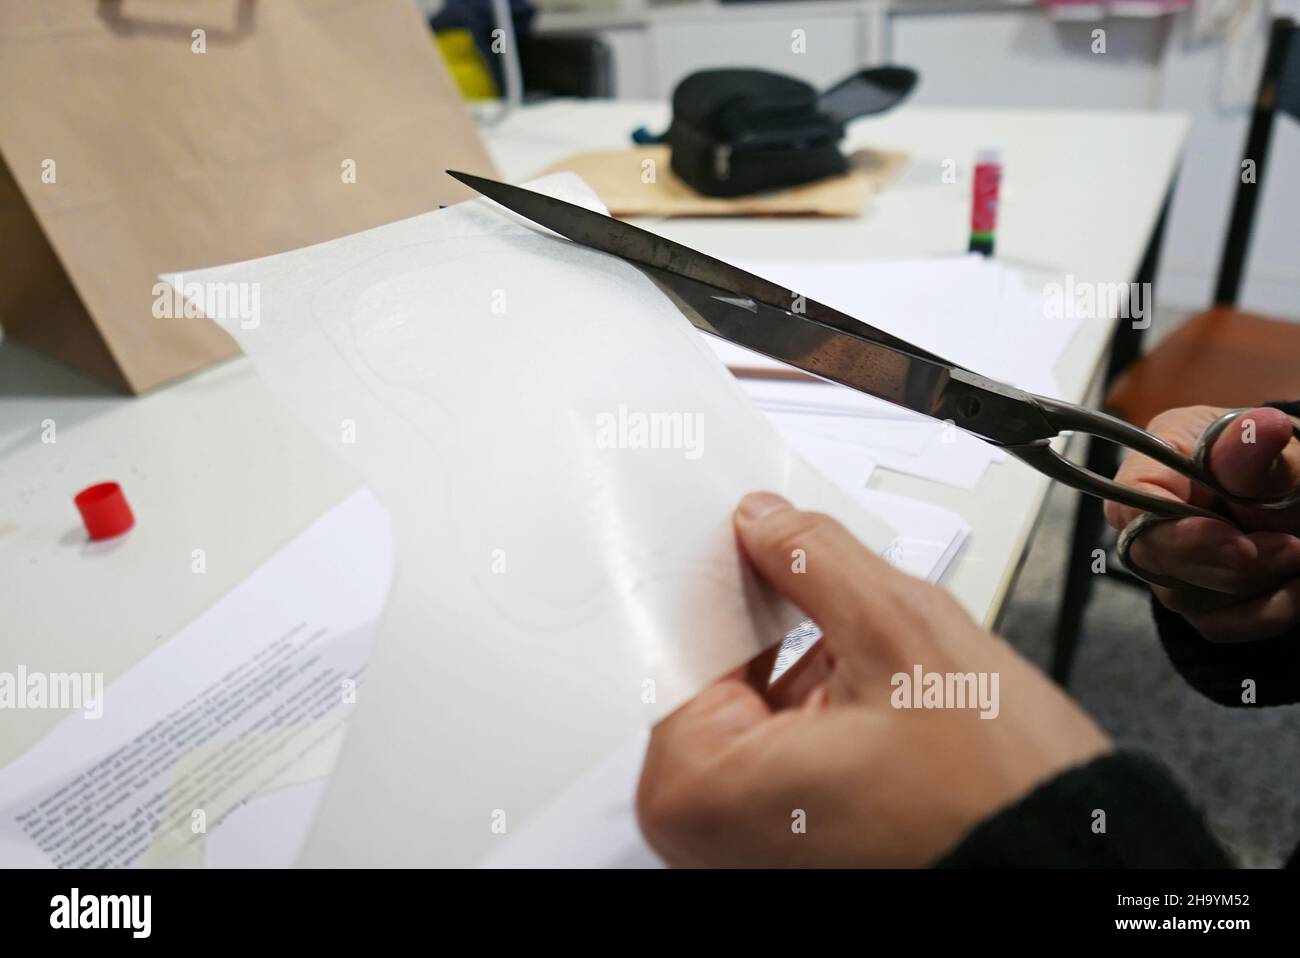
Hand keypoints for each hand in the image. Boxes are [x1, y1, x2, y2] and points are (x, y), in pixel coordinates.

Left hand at [636, 492, 1110, 867]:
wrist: (1058, 863)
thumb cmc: (991, 797)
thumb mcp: (901, 635)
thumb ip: (813, 560)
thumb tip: (766, 522)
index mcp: (698, 787)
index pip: (674, 639)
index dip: (718, 574)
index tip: (741, 533)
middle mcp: (702, 826)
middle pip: (707, 669)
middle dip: (760, 615)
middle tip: (802, 569)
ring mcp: (740, 835)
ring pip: (743, 698)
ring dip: (791, 654)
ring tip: (856, 650)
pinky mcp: (779, 834)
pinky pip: (769, 738)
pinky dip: (806, 696)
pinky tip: (854, 678)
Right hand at [1104, 405, 1299, 641]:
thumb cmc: (1283, 475)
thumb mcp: (1280, 460)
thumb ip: (1256, 456)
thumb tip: (1261, 427)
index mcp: (1158, 459)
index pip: (1129, 500)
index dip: (1175, 530)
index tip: (1238, 543)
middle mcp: (1149, 512)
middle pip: (1154, 555)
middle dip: (1228, 561)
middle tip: (1290, 546)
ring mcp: (1167, 560)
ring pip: (1183, 596)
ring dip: (1254, 585)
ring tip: (1298, 553)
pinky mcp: (1191, 597)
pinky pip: (1214, 624)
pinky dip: (1262, 612)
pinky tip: (1292, 585)